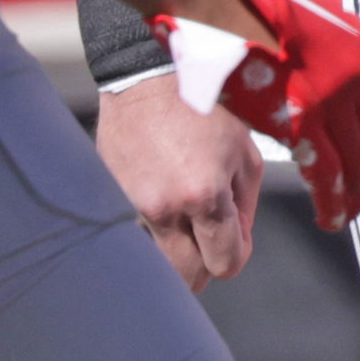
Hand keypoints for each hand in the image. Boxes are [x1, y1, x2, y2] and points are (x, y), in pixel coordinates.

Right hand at [95, 73, 263, 292]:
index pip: (225, 262)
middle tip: (211, 237)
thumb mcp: (242, 149)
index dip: (237, 255)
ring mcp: (134, 208)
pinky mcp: (113, 202)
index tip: (237, 238)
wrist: (142, 82)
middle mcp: (165, 208)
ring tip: (185, 208)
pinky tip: (161, 191)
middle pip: (189, 279)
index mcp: (203, 195)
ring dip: (179, 245)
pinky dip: (156, 223)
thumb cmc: (200, 110)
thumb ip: (246, 203)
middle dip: (206, 264)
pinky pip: (139, 232)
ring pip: (161, 259)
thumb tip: (238, 238)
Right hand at [152, 0, 359, 231]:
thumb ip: (325, 49)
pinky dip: (333, 201)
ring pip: (359, 161)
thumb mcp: (307, 16)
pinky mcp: (302, 120)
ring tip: (344, 212)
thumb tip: (321, 73)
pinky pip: (327, 172)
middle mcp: (357, 71)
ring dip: (355, 193)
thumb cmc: (247, 1)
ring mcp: (333, 96)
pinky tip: (328, 216)